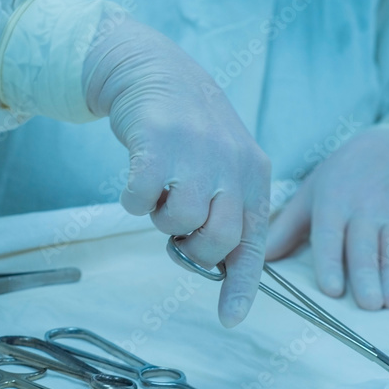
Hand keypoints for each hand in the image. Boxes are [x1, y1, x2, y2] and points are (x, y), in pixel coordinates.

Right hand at [84, 16, 270, 327]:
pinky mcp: (157, 142)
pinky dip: (134, 200)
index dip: (242, 285)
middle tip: (179, 233)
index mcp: (254, 173)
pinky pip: (142, 199)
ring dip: (162, 220)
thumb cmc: (191, 130)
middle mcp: (232, 163)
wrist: (155, 69)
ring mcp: (196, 152)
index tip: (231, 319)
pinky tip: (138, 181)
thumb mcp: (226, 163)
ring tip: (161, 196)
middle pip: (219, 238)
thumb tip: (220, 266)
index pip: (254, 240)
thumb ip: (228, 208)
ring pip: (179, 221)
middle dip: (194, 250)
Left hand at [265, 129, 388, 309]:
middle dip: (367, 276)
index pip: (329, 236)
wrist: (385, 148)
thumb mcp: (309, 195)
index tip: (332, 290)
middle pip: (365, 247)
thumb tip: (257, 258)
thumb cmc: (339, 179)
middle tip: (369, 305)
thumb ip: (285, 229)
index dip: (330, 262)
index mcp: (332, 204)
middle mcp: (364, 210)